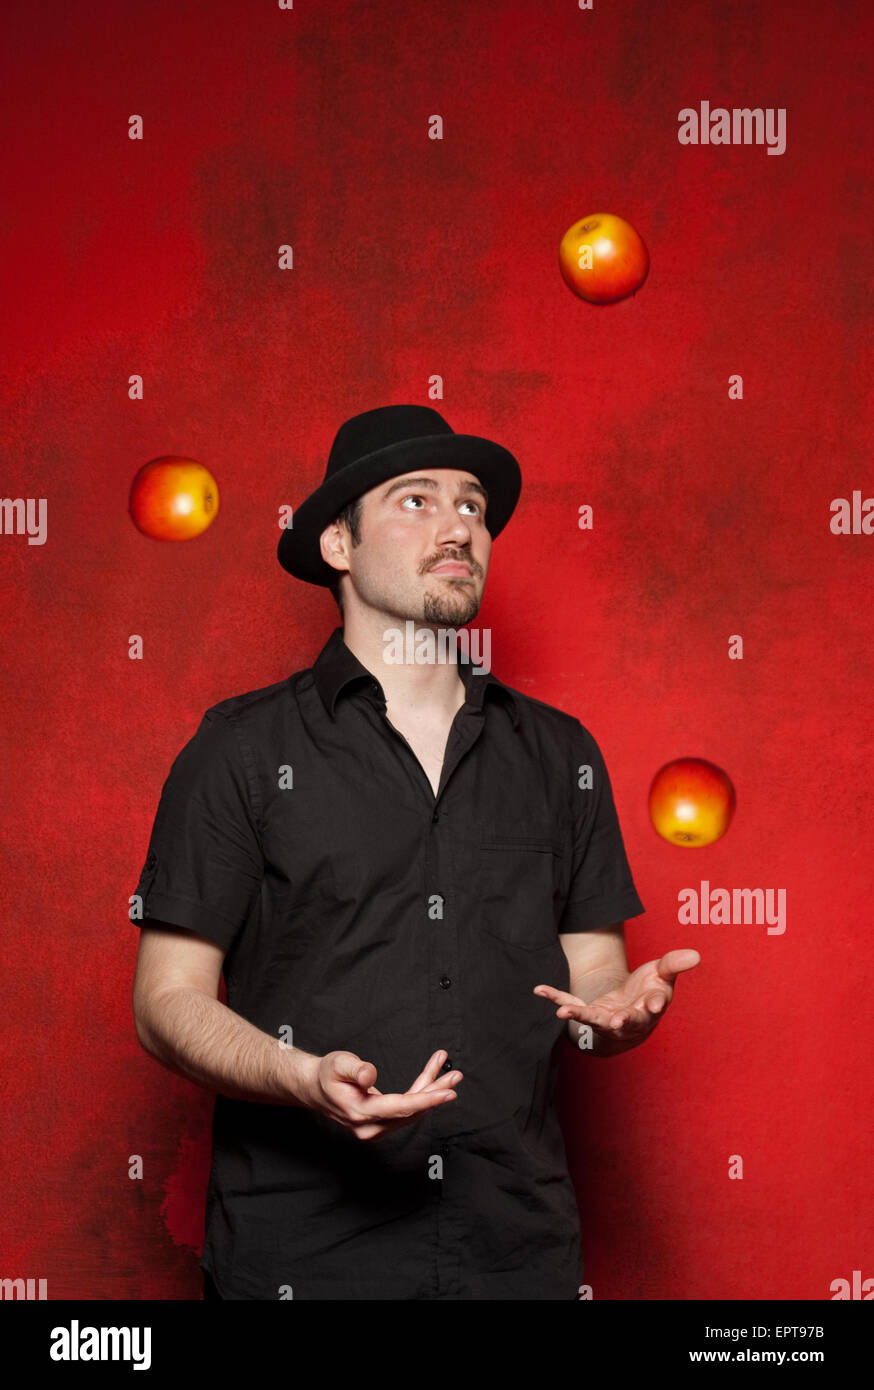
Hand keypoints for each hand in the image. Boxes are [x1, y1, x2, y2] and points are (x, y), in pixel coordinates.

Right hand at [302, 1049, 462, 1141]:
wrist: (315, 1088)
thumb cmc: (327, 1074)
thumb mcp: (338, 1064)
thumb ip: (355, 1070)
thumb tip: (370, 1076)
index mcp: (359, 1113)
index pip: (399, 1109)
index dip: (426, 1100)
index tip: (448, 1093)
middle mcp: (370, 1127)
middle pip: (410, 1111)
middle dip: (435, 1093)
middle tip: (456, 1076)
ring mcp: (376, 1129)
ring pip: (411, 1111)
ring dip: (431, 1091)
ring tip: (449, 1072)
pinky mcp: (381, 1124)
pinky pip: (406, 1109)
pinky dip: (420, 1093)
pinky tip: (432, 1076)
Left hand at [534, 948, 700, 1050]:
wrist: (629, 1010)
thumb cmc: (648, 992)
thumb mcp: (662, 974)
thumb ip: (674, 964)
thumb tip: (695, 954)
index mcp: (649, 1009)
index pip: (654, 1007)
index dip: (654, 1004)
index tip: (654, 1003)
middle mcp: (628, 1019)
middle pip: (625, 1022)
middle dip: (620, 1022)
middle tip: (616, 1021)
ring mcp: (606, 1019)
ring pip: (594, 1020)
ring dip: (581, 1016)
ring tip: (565, 1012)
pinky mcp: (589, 1013)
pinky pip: (571, 1004)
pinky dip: (556, 998)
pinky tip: (540, 989)